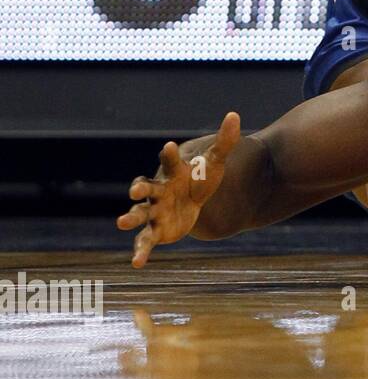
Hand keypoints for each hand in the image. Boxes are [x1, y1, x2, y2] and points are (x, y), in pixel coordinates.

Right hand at [116, 112, 240, 266]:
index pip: (169, 161)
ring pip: (138, 214)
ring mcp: (154, 211)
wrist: (194, 201)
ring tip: (120, 223)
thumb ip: (224, 141)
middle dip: (139, 188)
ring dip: (129, 218)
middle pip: (145, 188)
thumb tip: (234, 115)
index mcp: (172, 172)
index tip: (170, 146)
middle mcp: (158, 191)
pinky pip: (145, 241)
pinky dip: (140, 251)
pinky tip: (136, 263)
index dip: (169, 154)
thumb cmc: (200, 178)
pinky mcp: (156, 230)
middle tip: (133, 190)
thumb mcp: (215, 161)